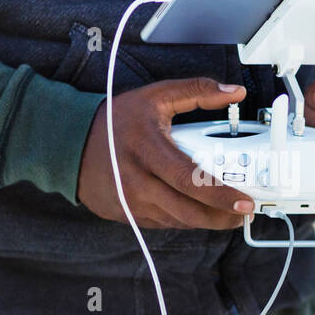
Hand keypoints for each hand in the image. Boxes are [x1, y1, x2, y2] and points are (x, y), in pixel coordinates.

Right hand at [78, 77, 254, 229]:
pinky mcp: (126, 216)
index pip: (190, 180)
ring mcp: (130, 203)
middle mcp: (137, 182)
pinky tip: (196, 210)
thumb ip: (197, 91)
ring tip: (226, 214)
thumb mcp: (155, 96)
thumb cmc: (116, 120)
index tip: (245, 203)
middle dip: (220, 218)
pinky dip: (183, 219)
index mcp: (147, 149)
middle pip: (187, 211)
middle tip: (242, 215)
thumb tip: (233, 92)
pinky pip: (163, 223)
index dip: (220, 196)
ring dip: (205, 221)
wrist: (70, 144)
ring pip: (177, 221)